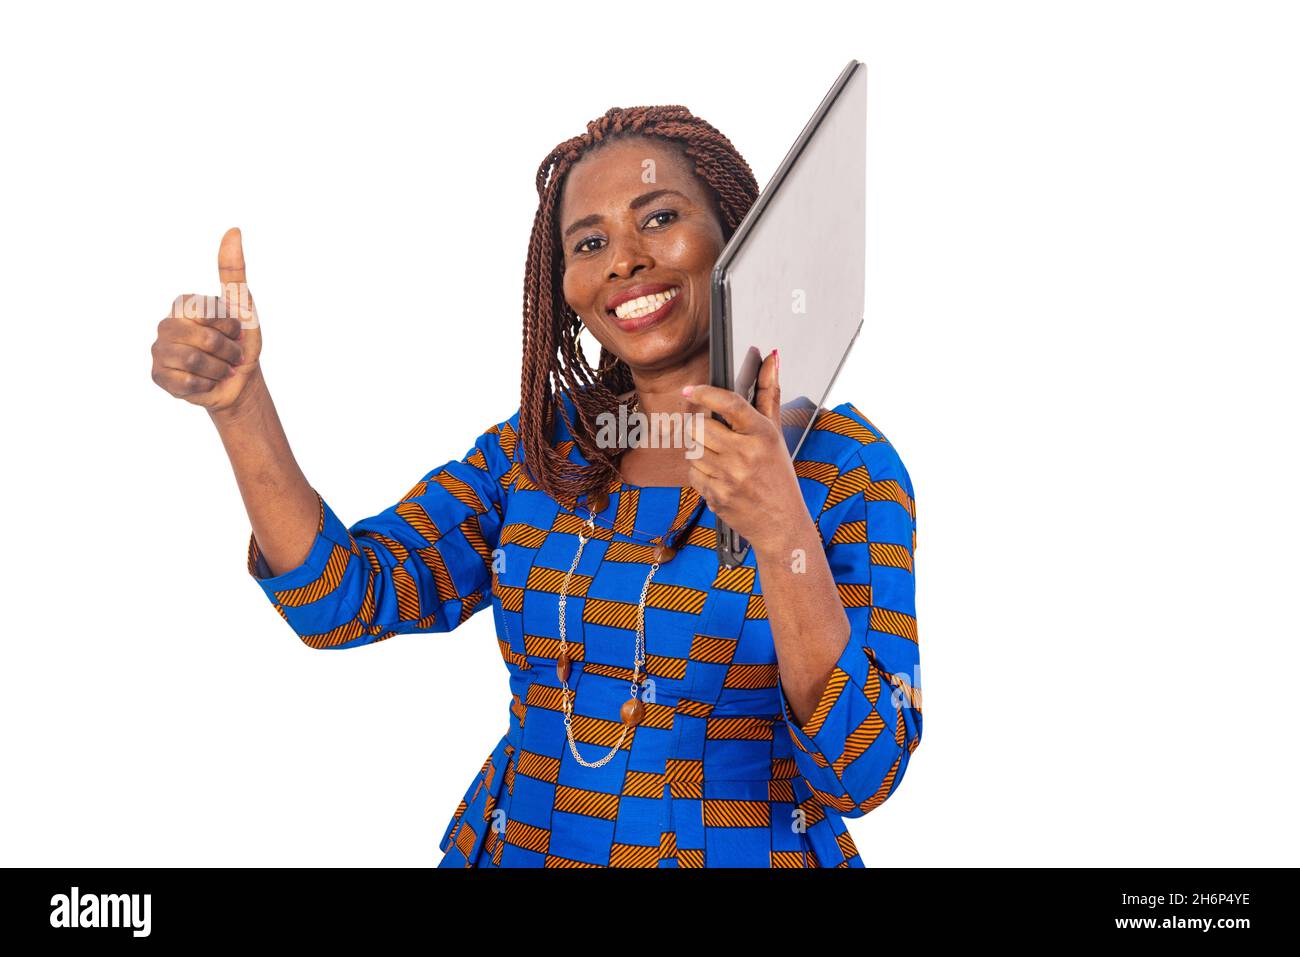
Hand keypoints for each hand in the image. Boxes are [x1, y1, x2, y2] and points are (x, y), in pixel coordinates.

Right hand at [150, 227, 262, 413]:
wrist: (241, 381)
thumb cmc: (241, 342)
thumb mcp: (243, 306)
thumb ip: (234, 271)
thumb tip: (234, 230)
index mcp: (183, 305)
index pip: (206, 312)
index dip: (229, 326)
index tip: (235, 331)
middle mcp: (166, 325)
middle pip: (202, 339)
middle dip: (227, 350)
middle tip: (232, 355)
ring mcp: (159, 351)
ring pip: (192, 360)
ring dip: (219, 369)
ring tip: (221, 368)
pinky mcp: (158, 376)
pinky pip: (184, 381)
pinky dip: (205, 384)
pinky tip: (206, 382)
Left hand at [681, 349, 807, 554]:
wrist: (781, 523)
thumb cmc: (778, 475)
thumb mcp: (776, 433)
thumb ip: (769, 393)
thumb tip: (772, 357)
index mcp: (762, 434)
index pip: (728, 404)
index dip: (704, 393)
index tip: (689, 390)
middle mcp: (746, 454)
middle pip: (699, 427)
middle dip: (697, 427)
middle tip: (708, 431)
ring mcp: (730, 477)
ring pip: (692, 450)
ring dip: (699, 451)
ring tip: (720, 458)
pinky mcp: (716, 496)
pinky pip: (692, 474)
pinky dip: (700, 473)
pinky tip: (718, 477)